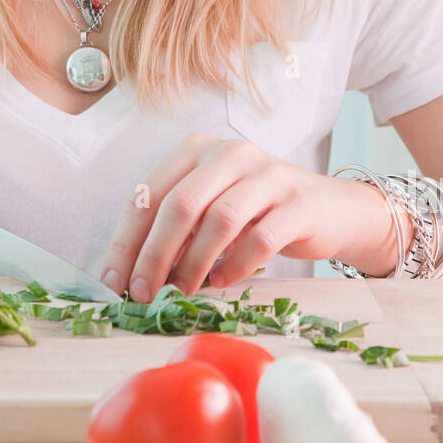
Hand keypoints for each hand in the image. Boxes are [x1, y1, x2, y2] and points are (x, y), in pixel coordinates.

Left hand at [99, 131, 396, 300]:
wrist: (329, 209)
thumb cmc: (256, 213)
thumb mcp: (209, 210)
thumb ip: (174, 230)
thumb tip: (130, 275)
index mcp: (197, 149)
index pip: (148, 193)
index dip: (126, 241)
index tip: (113, 283)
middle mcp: (230, 153)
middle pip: (180, 204)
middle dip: (155, 254)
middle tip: (144, 294)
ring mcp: (268, 175)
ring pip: (219, 219)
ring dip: (194, 263)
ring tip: (183, 292)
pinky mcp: (298, 203)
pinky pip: (261, 237)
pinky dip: (236, 265)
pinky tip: (224, 282)